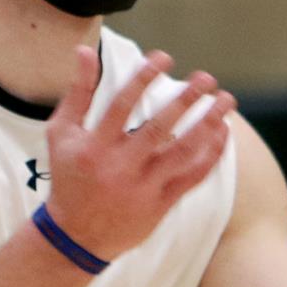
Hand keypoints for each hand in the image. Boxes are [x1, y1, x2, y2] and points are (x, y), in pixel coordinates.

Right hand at [43, 47, 235, 260]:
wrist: (76, 236)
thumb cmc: (69, 177)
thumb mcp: (61, 134)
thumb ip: (77, 92)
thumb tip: (85, 50)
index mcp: (95, 146)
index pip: (122, 105)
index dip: (144, 77)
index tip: (165, 58)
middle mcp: (120, 166)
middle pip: (159, 127)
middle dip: (186, 100)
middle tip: (206, 78)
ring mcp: (143, 187)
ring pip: (183, 153)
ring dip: (208, 124)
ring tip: (226, 101)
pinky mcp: (160, 204)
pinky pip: (192, 177)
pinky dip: (211, 154)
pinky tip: (222, 131)